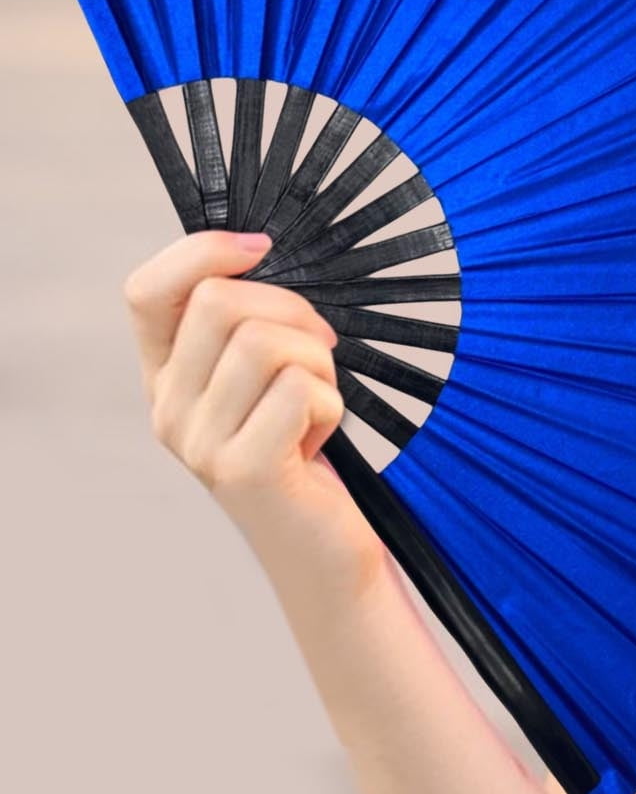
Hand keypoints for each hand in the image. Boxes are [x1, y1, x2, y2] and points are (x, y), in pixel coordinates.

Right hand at [123, 229, 385, 597]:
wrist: (322, 545)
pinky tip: (318, 438)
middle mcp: (167, 408)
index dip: (203, 251)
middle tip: (317, 355)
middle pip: (220, 301)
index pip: (146, 290)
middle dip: (292, 310)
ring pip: (266, 340)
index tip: (262, 249)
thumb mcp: (267, 372)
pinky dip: (331, 402)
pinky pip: (299, 388)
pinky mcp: (243, 468)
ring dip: (318, 362)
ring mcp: (199, 442)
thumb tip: (260, 248)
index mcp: (166, 375)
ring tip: (316, 403)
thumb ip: (250, 319)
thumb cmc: (304, 441)